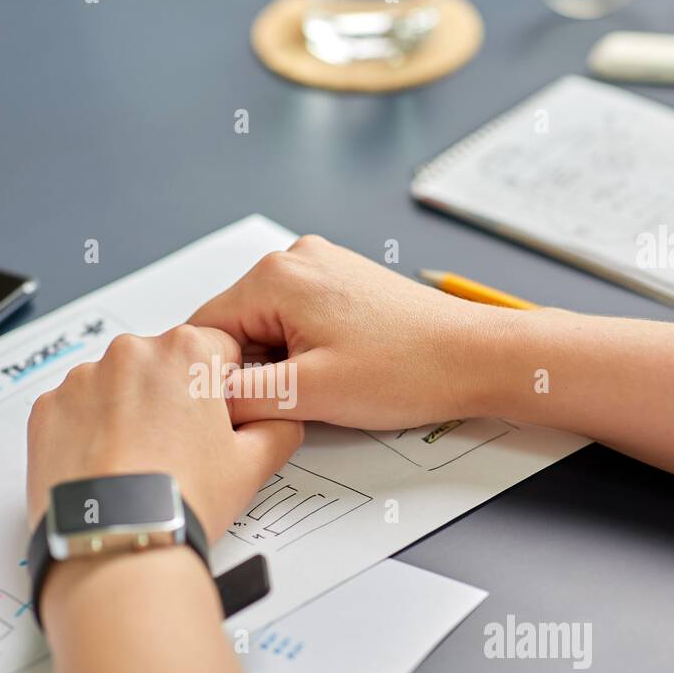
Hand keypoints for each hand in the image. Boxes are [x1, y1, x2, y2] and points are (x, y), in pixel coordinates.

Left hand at [26, 325, 303, 541]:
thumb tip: (279, 417)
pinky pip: (75, 409)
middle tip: (177, 451)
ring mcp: (82, 379)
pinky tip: (106, 467)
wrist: (117, 545)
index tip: (213, 422)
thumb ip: (277, 426)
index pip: (217, 349)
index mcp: (186, 351)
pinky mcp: (46, 408)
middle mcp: (130, 353)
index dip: (221, 388)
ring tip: (137, 465)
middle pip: (162, 365)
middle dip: (171, 397)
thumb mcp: (253, 465)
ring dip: (127, 413)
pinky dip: (88, 432)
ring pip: (116, 385)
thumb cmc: (182, 500)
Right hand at [189, 235, 521, 427]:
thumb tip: (197, 399)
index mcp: (276, 275)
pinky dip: (301, 352)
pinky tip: (334, 373)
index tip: (229, 414)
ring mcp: (321, 267)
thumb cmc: (409, 369)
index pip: (204, 329)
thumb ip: (239, 397)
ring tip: (319, 389)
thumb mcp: (309, 394)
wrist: (477, 357)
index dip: (210, 379)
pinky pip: (295, 322)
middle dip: (248, 371)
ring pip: (265, 328)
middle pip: (234, 327)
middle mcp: (295, 259)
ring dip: (277, 365)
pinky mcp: (341, 283)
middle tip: (288, 405)